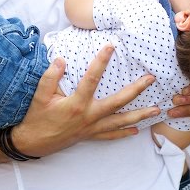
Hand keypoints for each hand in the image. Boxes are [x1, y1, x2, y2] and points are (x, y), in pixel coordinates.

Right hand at [11, 45, 157, 157]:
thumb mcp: (40, 95)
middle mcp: (89, 116)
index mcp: (77, 103)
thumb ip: (50, 76)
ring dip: (140, 115)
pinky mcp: (90, 136)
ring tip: (156, 110)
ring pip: (121, 122)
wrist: (33, 142)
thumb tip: (61, 59)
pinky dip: (124, 133)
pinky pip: (111, 136)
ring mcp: (92, 128)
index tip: (111, 47)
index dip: (101, 62)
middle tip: (150, 79)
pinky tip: (136, 130)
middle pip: (118, 102)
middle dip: (136, 90)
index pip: (92, 79)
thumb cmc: (37, 117)